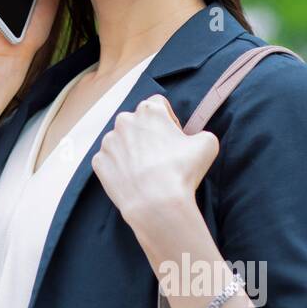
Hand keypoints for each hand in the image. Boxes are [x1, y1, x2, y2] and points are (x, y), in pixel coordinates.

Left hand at [91, 94, 219, 239]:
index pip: (158, 105)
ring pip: (121, 141)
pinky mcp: (99, 161)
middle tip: (160, 156)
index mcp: (149, 110)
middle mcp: (124, 120)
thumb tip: (194, 138)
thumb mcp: (207, 144)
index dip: (169, 120)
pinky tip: (132, 179)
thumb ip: (200, 133)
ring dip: (131, 150)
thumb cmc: (181, 171)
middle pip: (137, 122)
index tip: (173, 137)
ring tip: (145, 170)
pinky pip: (110, 160)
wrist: (156, 202)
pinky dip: (119, 167)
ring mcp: (108, 141)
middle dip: (147, 134)